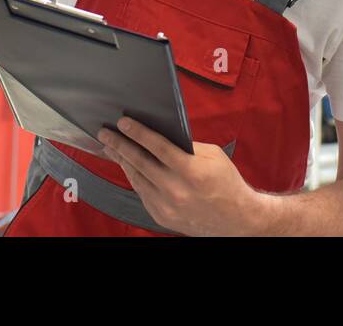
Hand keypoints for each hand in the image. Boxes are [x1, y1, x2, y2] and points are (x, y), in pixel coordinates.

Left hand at [97, 117, 259, 236]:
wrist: (236, 219)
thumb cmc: (227, 185)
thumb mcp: (213, 157)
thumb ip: (187, 146)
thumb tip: (164, 135)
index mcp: (191, 171)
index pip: (157, 146)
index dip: (138, 133)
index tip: (123, 122)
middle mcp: (176, 190)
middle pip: (140, 162)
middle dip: (120, 145)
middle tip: (106, 134)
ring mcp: (167, 206)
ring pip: (136, 178)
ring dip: (122, 161)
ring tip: (111, 148)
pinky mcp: (161, 216)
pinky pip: (142, 193)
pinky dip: (133, 178)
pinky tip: (128, 167)